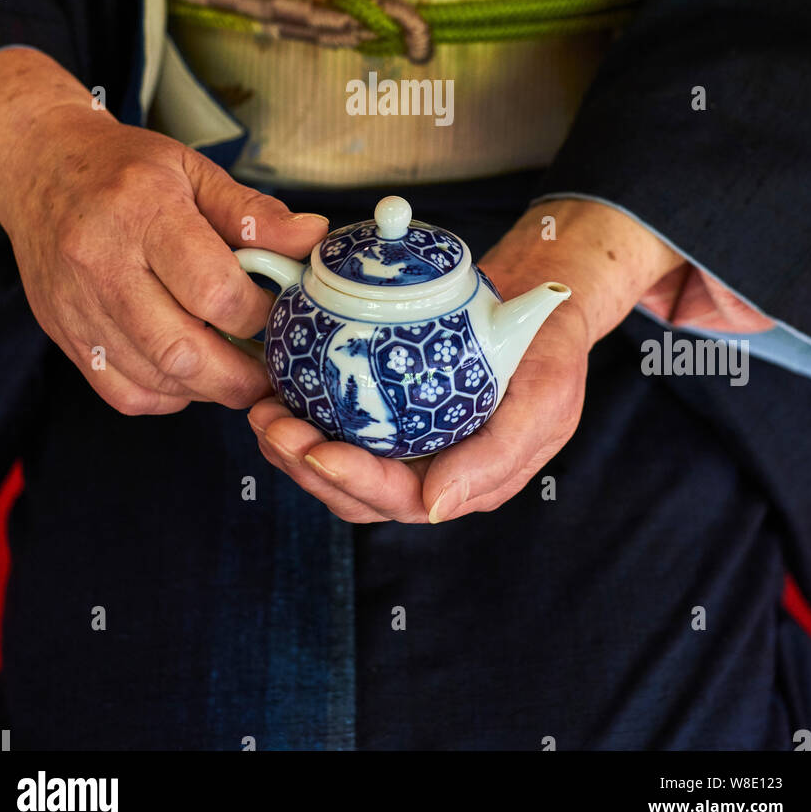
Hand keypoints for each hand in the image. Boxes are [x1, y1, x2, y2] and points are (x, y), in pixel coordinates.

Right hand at [0, 48, 327, 413]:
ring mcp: (77, 306)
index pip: (212, 289)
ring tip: (236, 368)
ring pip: (153, 380)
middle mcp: (102, 264)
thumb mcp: (193, 170)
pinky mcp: (63, 335)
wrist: (40, 167)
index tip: (282, 313)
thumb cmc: (125, 167)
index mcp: (143, 212)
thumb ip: (253, 213)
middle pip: (180, 350)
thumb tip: (313, 239)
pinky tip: (189, 371)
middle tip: (272, 369)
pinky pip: (123, 392)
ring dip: (208, 387)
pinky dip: (168, 395)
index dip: (260, 314)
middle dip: (240, 375)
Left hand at [247, 198, 682, 522]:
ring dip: (293, 449)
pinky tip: (276, 392)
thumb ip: (500, 454)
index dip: (352, 481)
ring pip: (339, 468)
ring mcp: (408, 444)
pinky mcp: (390, 413)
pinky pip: (340, 428)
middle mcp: (433, 472)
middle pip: (356, 493)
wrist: (540, 303)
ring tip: (260, 412)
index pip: (400, 499)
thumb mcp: (546, 396)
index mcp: (469, 481)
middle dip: (306, 466)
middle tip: (268, 424)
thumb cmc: (550, 349)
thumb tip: (435, 508)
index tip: (314, 449)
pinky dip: (304, 417)